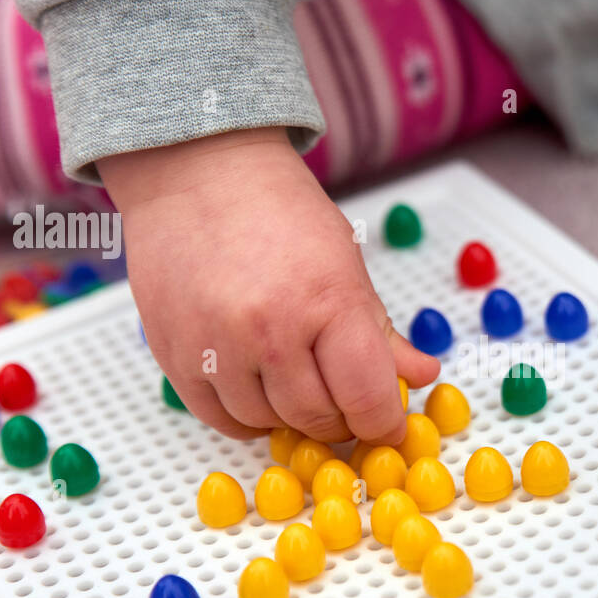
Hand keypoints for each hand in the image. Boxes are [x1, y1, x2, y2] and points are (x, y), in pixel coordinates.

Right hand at [98, 127, 438, 443]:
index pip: (367, 399)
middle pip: (318, 419)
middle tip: (342, 402)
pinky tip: (260, 393)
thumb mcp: (346, 264)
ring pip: (268, 424)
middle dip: (339, 421)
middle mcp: (269, 330)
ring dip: (290, 417)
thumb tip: (421, 376)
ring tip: (297, 383)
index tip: (386, 424)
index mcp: (327, 301)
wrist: (198, 173)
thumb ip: (381, 332)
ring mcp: (216, 347)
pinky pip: (220, 419)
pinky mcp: (175, 357)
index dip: (384, 423)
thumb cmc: (279, 212)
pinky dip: (247, 418)